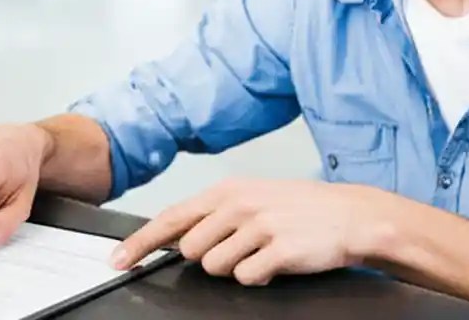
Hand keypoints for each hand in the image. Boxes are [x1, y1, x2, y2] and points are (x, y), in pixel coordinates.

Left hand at [112, 179, 384, 285]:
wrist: (351, 215)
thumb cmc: (299, 208)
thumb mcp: (252, 198)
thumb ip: (215, 214)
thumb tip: (178, 237)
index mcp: (227, 190)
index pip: (171, 218)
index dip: (140, 242)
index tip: (117, 259)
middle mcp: (238, 204)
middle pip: (190, 251)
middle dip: (209, 258)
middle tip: (239, 249)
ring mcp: (259, 226)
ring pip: (215, 268)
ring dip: (235, 268)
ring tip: (261, 252)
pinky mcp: (279, 250)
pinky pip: (247, 279)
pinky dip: (258, 278)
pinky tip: (276, 262)